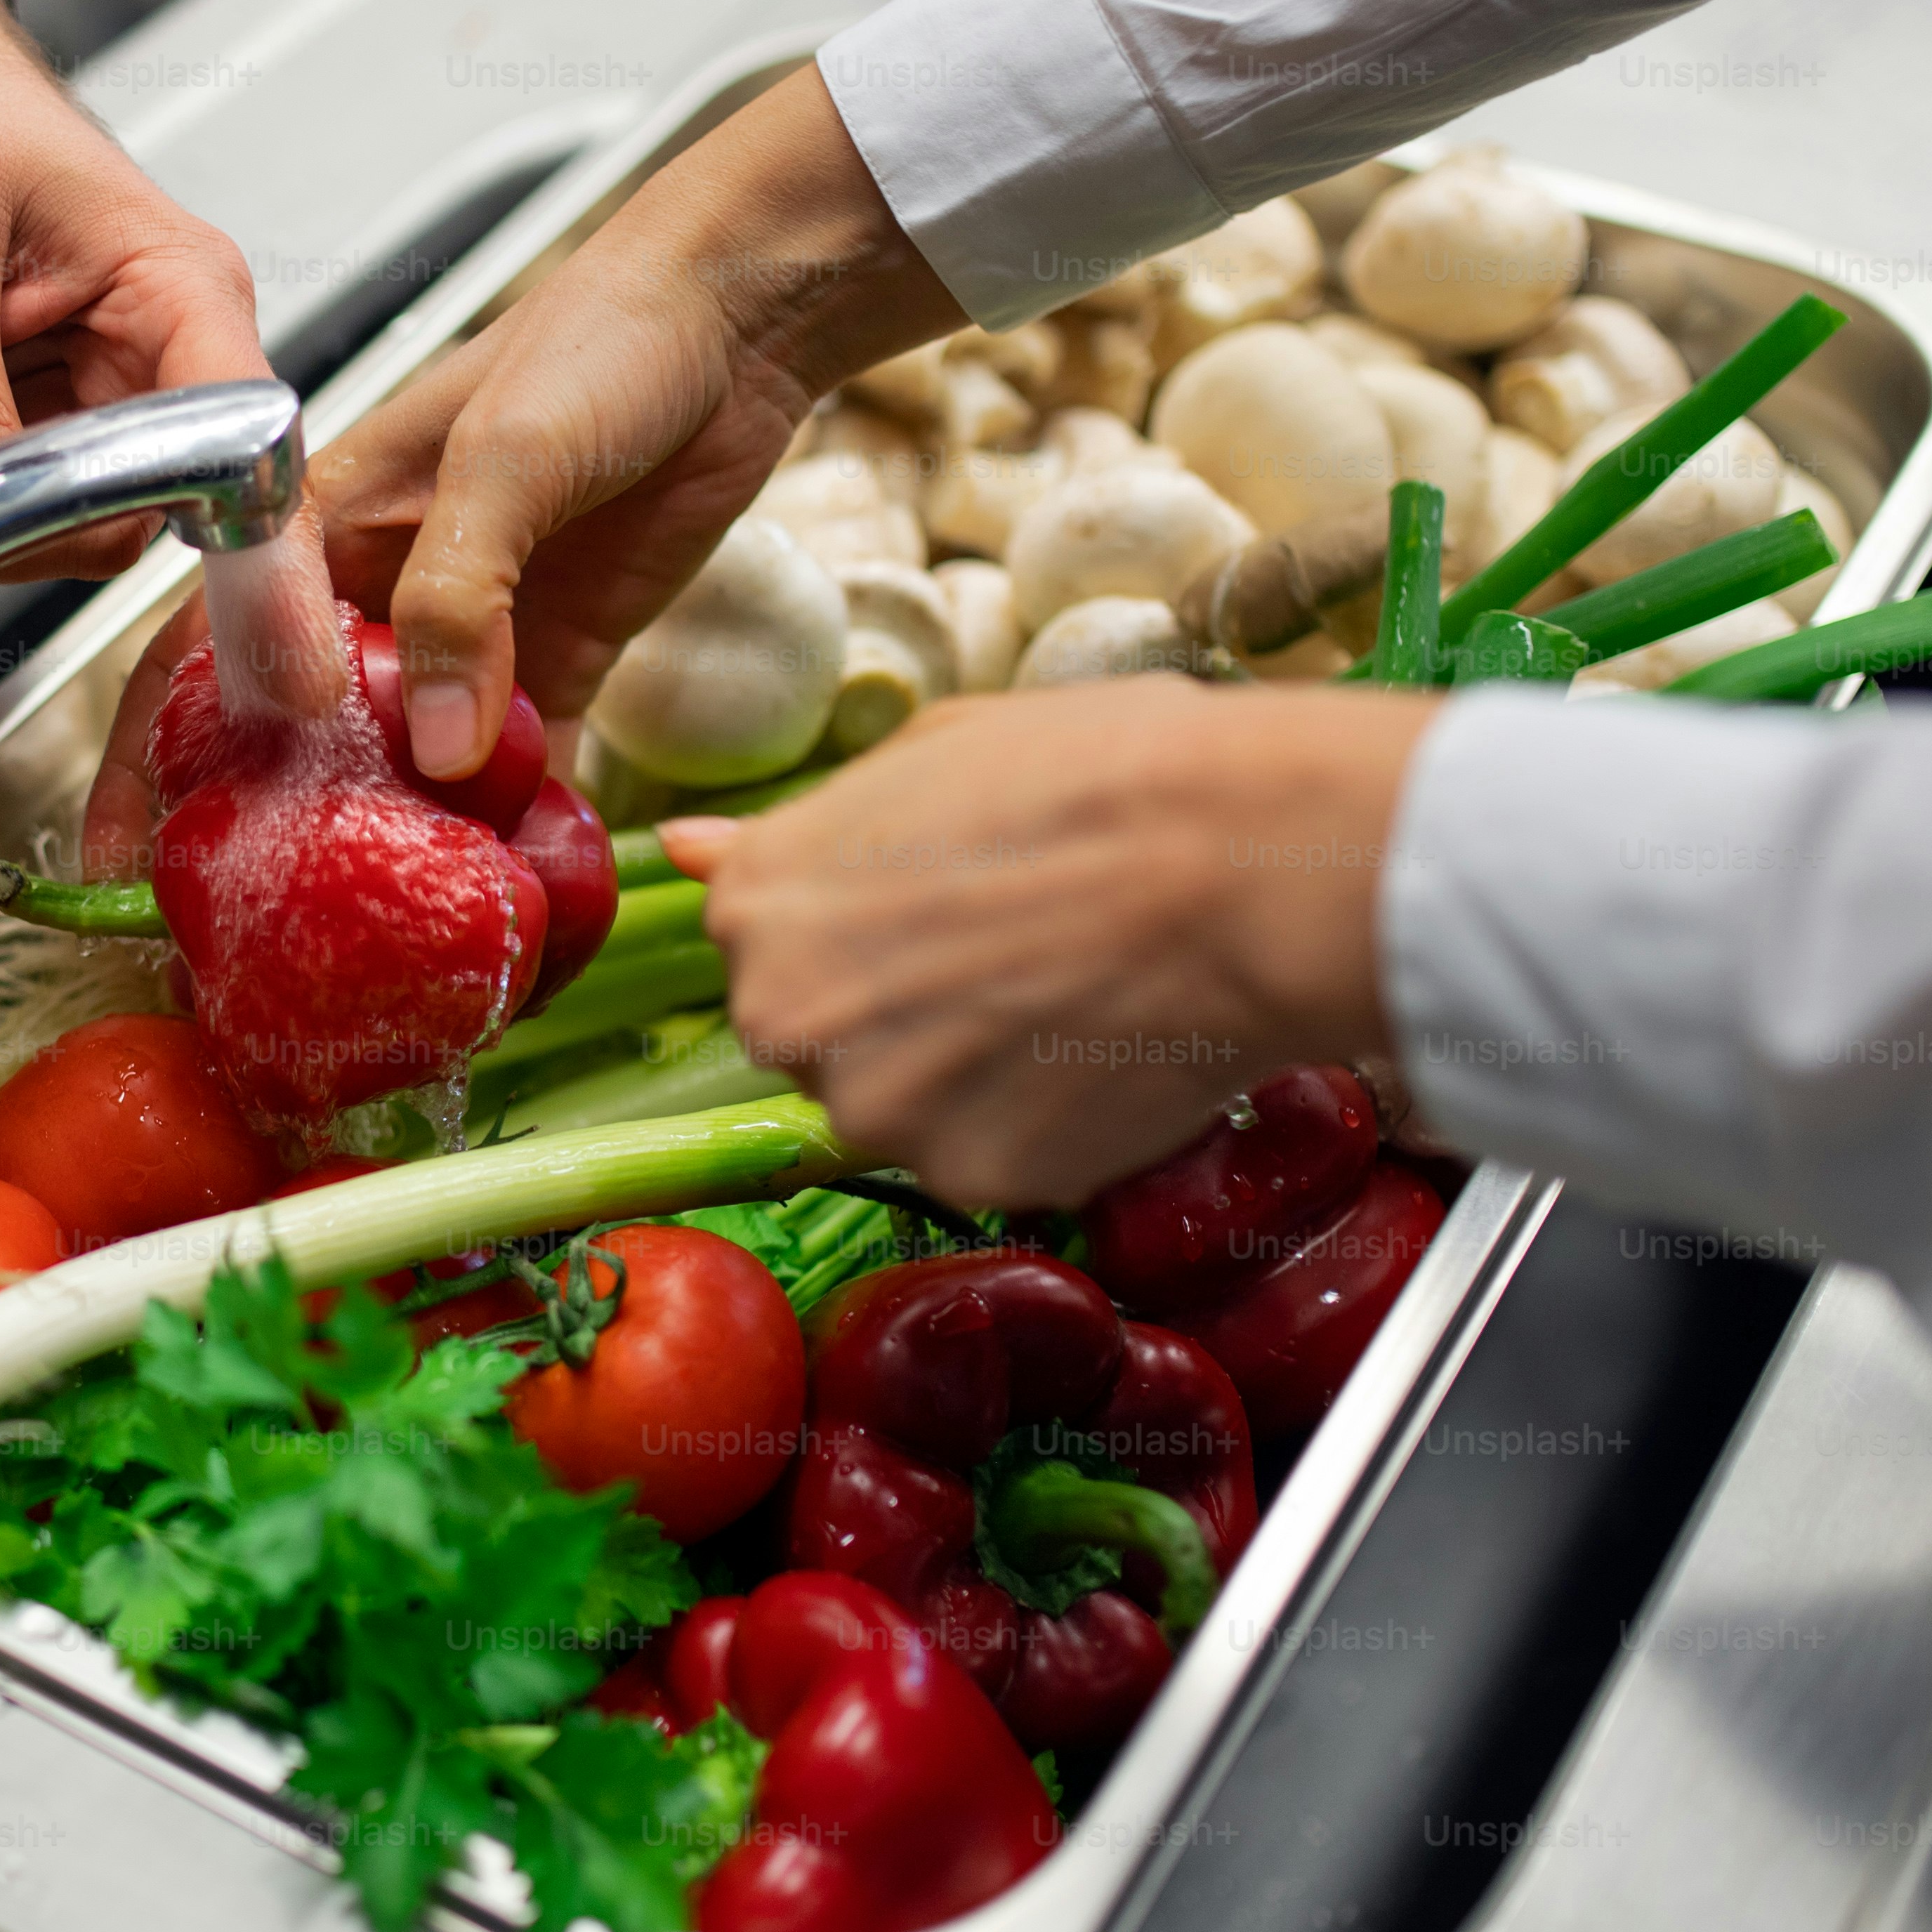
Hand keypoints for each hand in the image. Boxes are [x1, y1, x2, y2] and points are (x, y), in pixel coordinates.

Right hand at [80, 62, 953, 867]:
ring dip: (387, 851)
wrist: (741, 320)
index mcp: (325, 524)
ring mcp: (468, 638)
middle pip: (296, 734)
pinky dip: (506, 834)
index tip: (128, 856)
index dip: (157, 758)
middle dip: (262, 833)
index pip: (208, 653)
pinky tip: (501, 906)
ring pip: (402, 768)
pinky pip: (516, 772)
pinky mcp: (555, 664)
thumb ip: (464, 593)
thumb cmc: (605, 337)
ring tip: (361, 954)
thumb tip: (444, 744)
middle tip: (233, 942)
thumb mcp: (510, 455)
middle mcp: (380, 592)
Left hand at [661, 680, 1443, 1204]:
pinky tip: (1101, 1053)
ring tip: (1069, 995)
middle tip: (1014, 947)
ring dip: (965, 1072)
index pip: (765, 936)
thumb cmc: (1101, 774)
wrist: (1245, 863)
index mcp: (758, 901)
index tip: (943, 894)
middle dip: (896, 1004)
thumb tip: (686, 848)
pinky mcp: (970, 1177)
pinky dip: (1037, 1123)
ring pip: (900, 1105)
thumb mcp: (931, 754)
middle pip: (819, 1032)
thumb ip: (802, 826)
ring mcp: (874, 1109)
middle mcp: (784, 1016)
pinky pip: (986, 1157)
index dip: (865, 916)